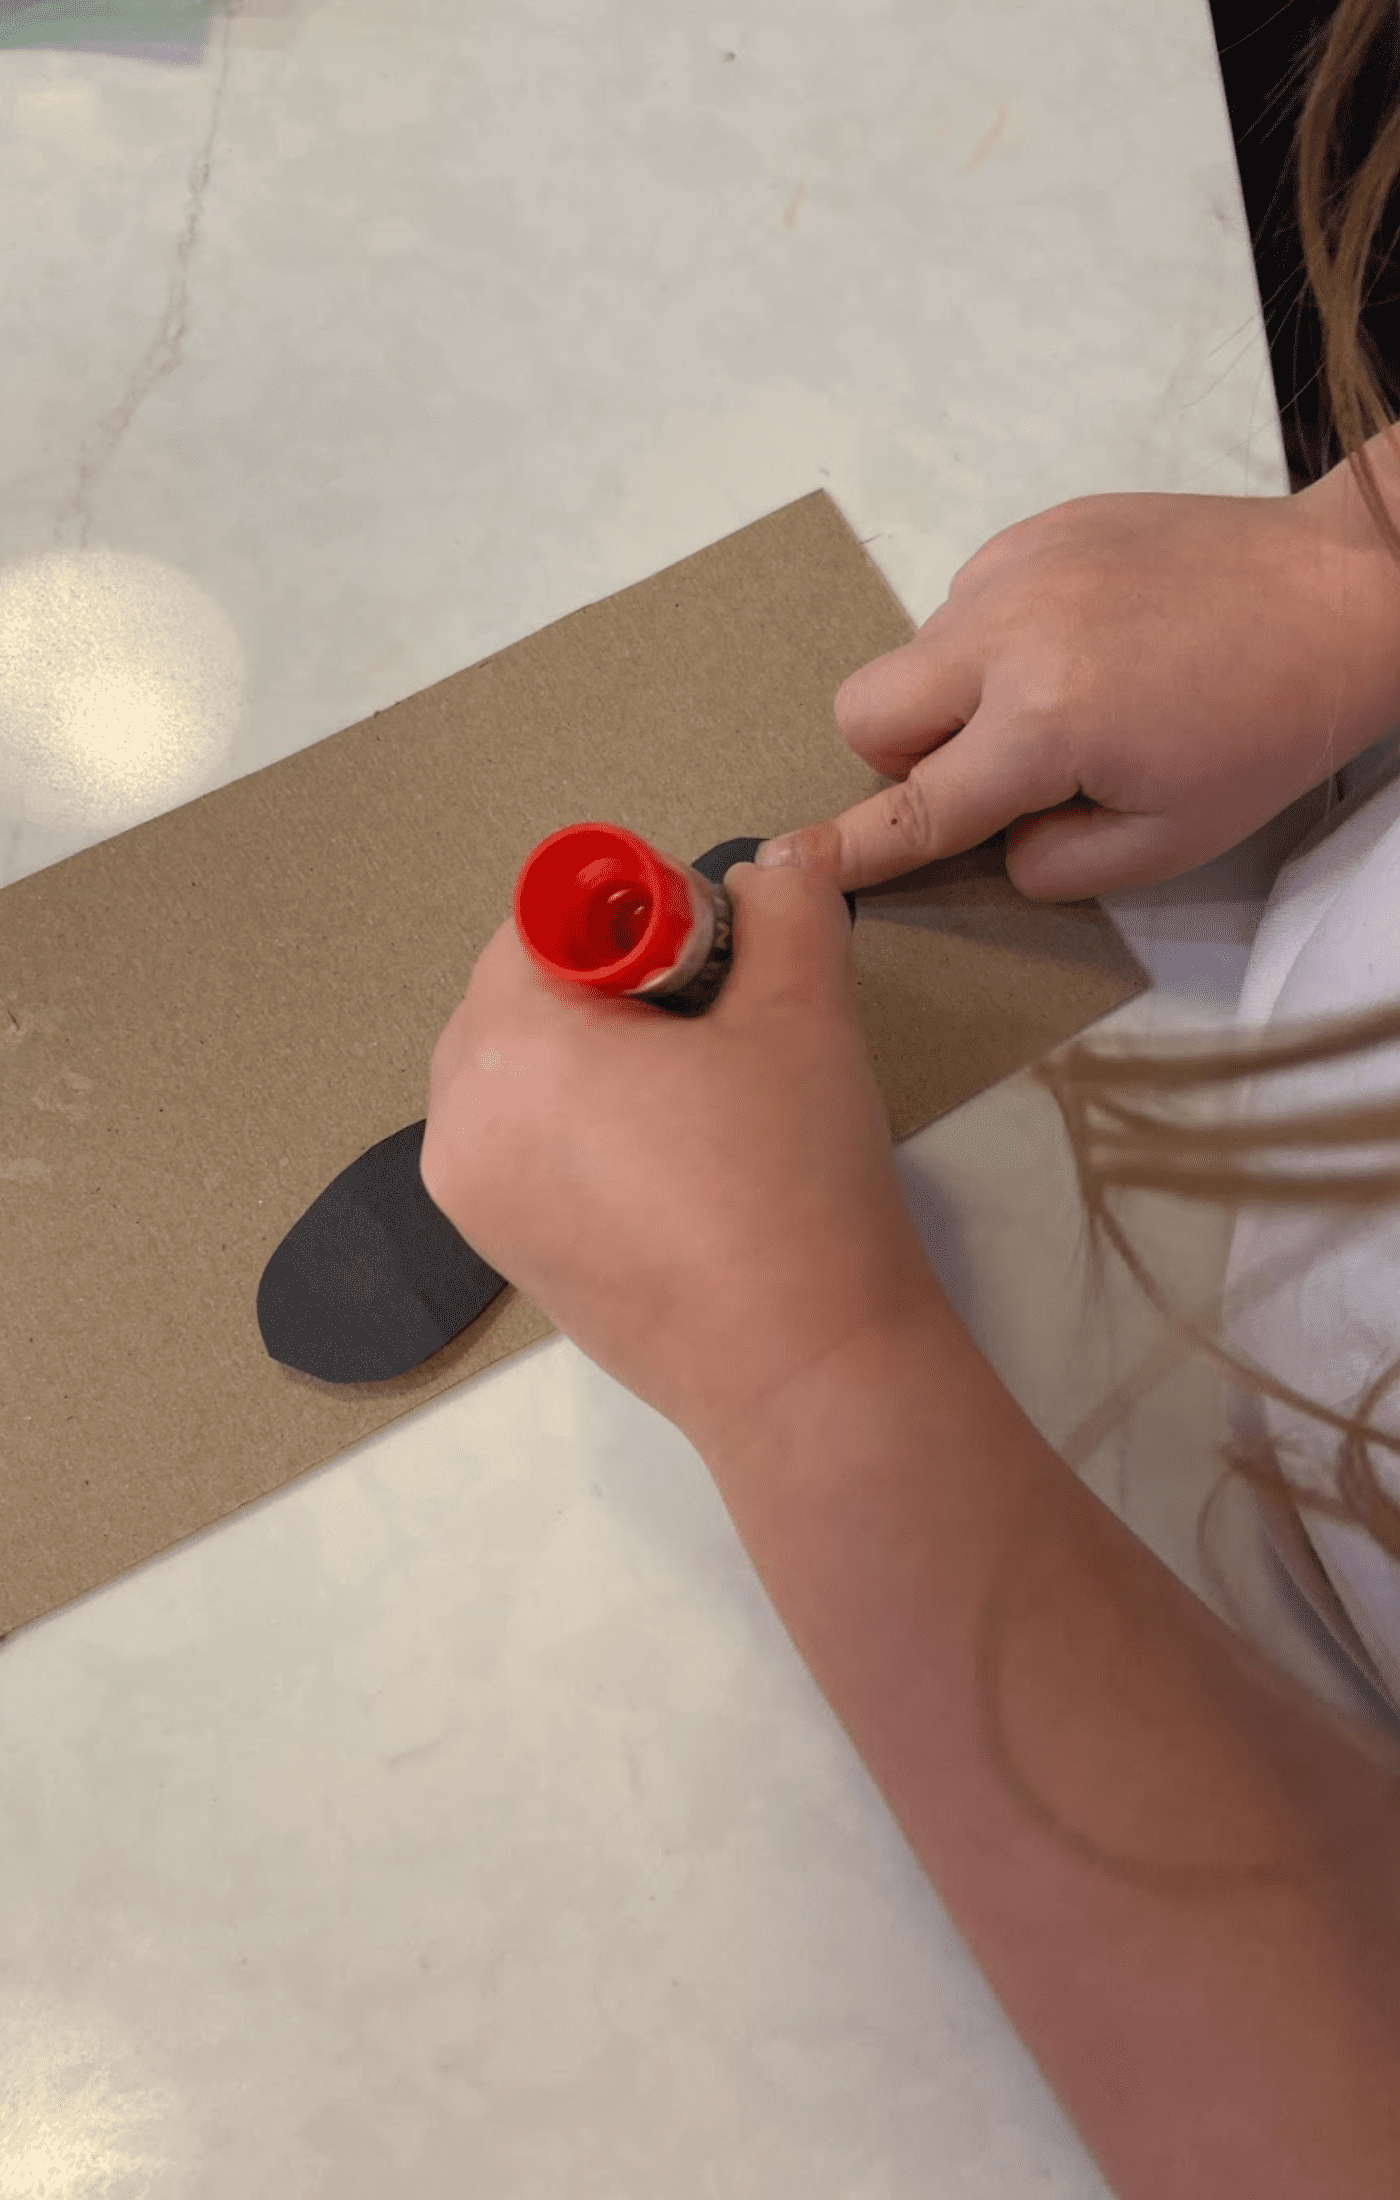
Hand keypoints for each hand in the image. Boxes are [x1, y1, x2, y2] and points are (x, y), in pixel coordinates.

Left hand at [419, 862, 939, 1455]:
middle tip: (710, 1015)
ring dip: (594, 1053)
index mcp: (508, 1044)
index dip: (633, 914)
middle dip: (608, 981)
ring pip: (520, 1072)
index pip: (543, 917)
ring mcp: (472, 1199)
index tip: (706, 951)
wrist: (802, 1368)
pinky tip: (674, 1157)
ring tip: (699, 1092)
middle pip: (518, 993)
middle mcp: (459, 1121)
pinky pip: (525, 1146)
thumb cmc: (791, 1188)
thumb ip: (785, 908)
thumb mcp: (803, 1011)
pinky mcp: (505, 1254)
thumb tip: (774, 869)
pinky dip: (582, 1125)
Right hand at [756, 479, 1399, 900]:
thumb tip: (996, 841)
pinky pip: (969, 601)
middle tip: (988, 772)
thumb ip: (1057, 860)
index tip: (788, 860)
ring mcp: (1019, 568)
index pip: (917, 806)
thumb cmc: (1270, 722)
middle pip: (867, 711)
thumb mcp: (1173, 839)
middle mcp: (1010, 635)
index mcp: (1046, 723)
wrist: (1344, 590)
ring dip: (960, 696)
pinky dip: (1000, 639)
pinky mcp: (1039, 528)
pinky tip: (1083, 644)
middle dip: (901, 757)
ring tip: (1067, 697)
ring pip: (919, 653)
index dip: (851, 848)